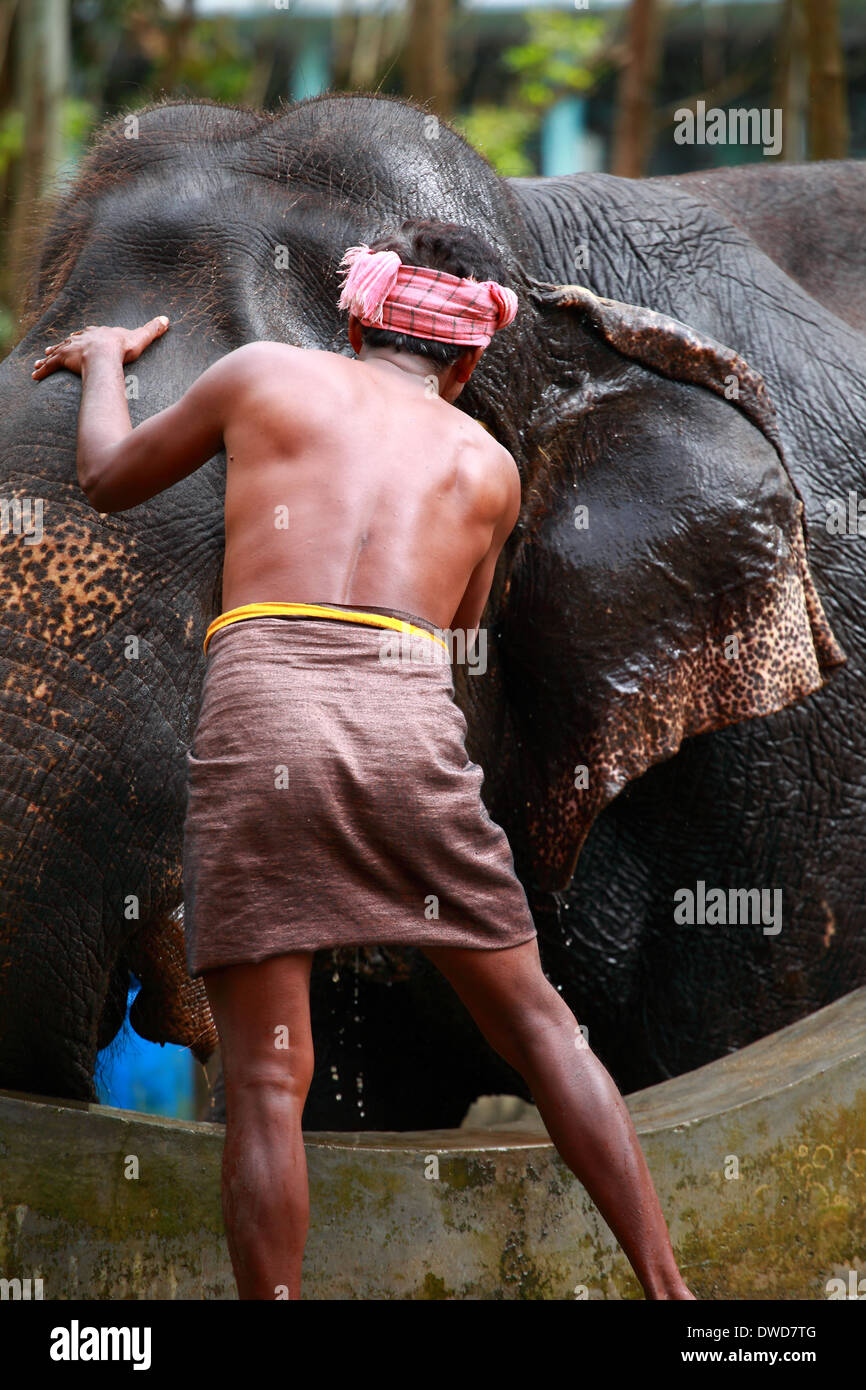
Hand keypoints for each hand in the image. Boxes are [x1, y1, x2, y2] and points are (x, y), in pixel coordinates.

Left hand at [31, 317, 169, 379]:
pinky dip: (43, 369)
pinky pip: (50, 365)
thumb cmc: (122, 348)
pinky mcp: (63, 359)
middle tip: (59, 347)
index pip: (89, 333)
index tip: (82, 336)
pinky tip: (36, 374)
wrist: (104, 353)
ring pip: (57, 351)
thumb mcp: (140, 338)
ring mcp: (70, 348)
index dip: (86, 335)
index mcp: (97, 334)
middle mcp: (81, 338)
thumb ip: (152, 330)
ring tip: (42, 358)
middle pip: (71, 339)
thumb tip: (167, 319)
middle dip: (65, 343)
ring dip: (49, 355)